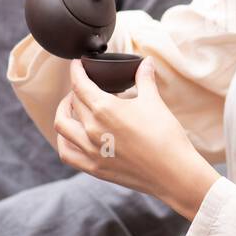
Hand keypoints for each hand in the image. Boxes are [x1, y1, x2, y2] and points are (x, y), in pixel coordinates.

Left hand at [53, 58, 219, 219]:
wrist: (173, 173)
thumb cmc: (165, 136)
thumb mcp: (154, 102)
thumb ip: (145, 79)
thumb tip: (146, 62)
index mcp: (105, 109)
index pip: (80, 84)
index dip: (76, 71)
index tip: (77, 65)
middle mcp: (92, 129)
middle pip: (73, 103)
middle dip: (76, 90)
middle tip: (85, 86)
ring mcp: (91, 150)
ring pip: (62, 126)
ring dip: (64, 112)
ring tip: (72, 107)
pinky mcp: (94, 168)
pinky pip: (67, 153)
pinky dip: (64, 141)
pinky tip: (71, 135)